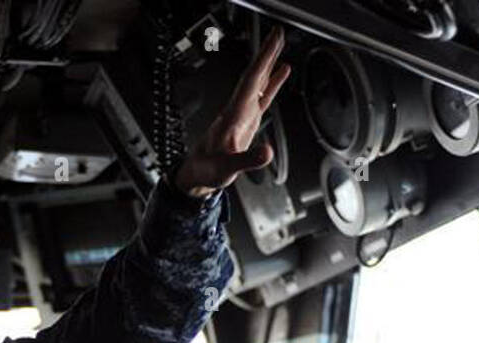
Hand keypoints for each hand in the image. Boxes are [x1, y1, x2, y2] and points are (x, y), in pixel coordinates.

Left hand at [173, 27, 290, 198]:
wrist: (198, 174)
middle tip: (278, 33)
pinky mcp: (246, 121)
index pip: (250, 82)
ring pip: (257, 83)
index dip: (262, 62)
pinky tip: (281, 72)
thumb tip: (267, 152)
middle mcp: (237, 110)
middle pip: (253, 76)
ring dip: (268, 63)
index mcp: (233, 116)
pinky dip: (272, 82)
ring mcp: (242, 114)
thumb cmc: (208, 170)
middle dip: (265, 54)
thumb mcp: (227, 169)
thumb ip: (247, 160)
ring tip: (280, 45)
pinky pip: (262, 96)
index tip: (272, 43)